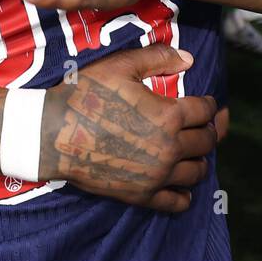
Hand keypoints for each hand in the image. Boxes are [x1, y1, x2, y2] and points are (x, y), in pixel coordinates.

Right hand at [41, 43, 216, 211]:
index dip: (209, 104)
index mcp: (169, 115)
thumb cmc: (85, 94)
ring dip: (199, 160)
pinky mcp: (142, 195)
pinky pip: (177, 202)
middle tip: (200, 126)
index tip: (205, 103)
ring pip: (197, 172)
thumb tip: (188, 58)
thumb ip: (158, 58)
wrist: (52, 134)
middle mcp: (169, 148)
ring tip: (190, 152)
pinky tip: (180, 185)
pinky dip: (185, 194)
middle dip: (207, 130)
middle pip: (207, 141)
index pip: (206, 111)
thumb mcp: (120, 65)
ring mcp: (157, 175)